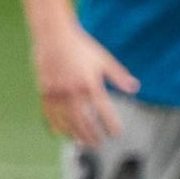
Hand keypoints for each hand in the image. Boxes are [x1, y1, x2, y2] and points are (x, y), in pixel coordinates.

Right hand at [33, 25, 138, 146]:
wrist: (54, 34)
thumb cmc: (81, 45)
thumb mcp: (103, 59)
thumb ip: (118, 76)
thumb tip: (134, 88)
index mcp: (90, 83)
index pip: (104, 110)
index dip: (111, 124)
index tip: (116, 134)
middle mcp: (74, 90)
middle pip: (85, 121)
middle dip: (92, 135)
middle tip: (99, 144)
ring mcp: (57, 92)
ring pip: (67, 121)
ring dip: (76, 134)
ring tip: (83, 143)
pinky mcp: (45, 90)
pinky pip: (49, 114)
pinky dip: (55, 125)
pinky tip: (61, 133)